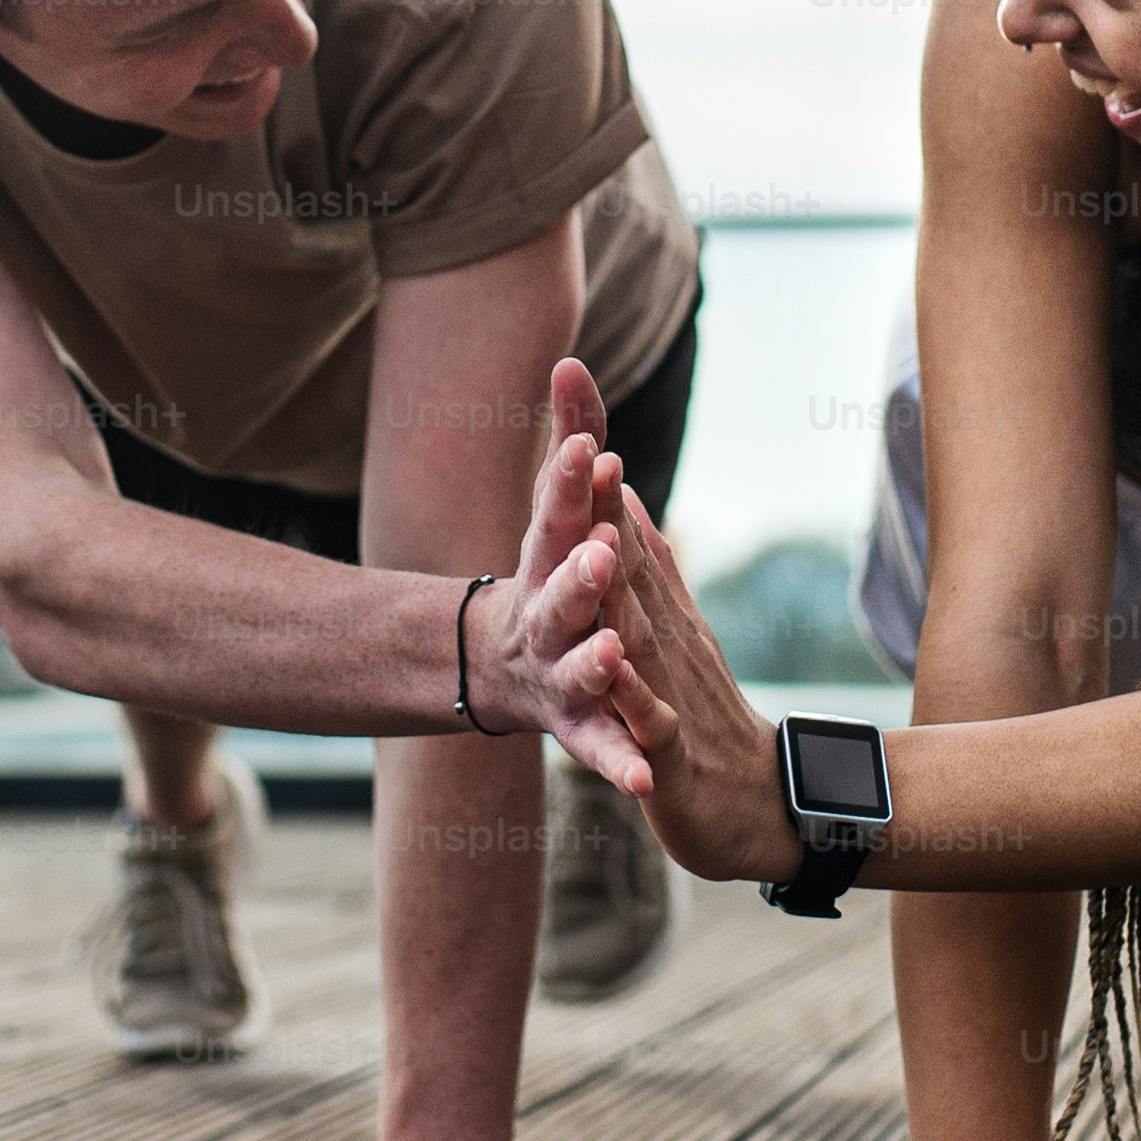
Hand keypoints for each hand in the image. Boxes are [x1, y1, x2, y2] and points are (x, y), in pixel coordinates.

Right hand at [478, 357, 639, 767]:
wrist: (501, 670)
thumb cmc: (547, 572)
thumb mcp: (559, 505)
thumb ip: (569, 432)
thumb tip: (571, 361)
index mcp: (551, 556)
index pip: (560, 512)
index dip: (571, 483)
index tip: (593, 449)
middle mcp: (548, 613)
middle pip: (562, 590)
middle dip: (580, 572)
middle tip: (600, 549)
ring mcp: (559, 671)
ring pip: (576, 668)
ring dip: (593, 661)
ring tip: (612, 652)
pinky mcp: (580, 726)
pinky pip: (600, 746)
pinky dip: (618, 761)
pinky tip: (640, 780)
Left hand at [597, 482, 802, 882]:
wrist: (755, 801)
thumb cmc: (705, 711)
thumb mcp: (677, 631)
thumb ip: (652, 567)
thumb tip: (630, 504)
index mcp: (662, 616)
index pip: (632, 542)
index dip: (609, 487)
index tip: (587, 422)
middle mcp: (669, 643)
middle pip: (636, 574)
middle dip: (613, 518)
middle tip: (596, 454)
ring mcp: (670, 694)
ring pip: (641, 639)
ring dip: (621, 597)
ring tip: (600, 552)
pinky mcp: (668, 753)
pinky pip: (647, 724)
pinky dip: (631, 700)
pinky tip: (614, 672)